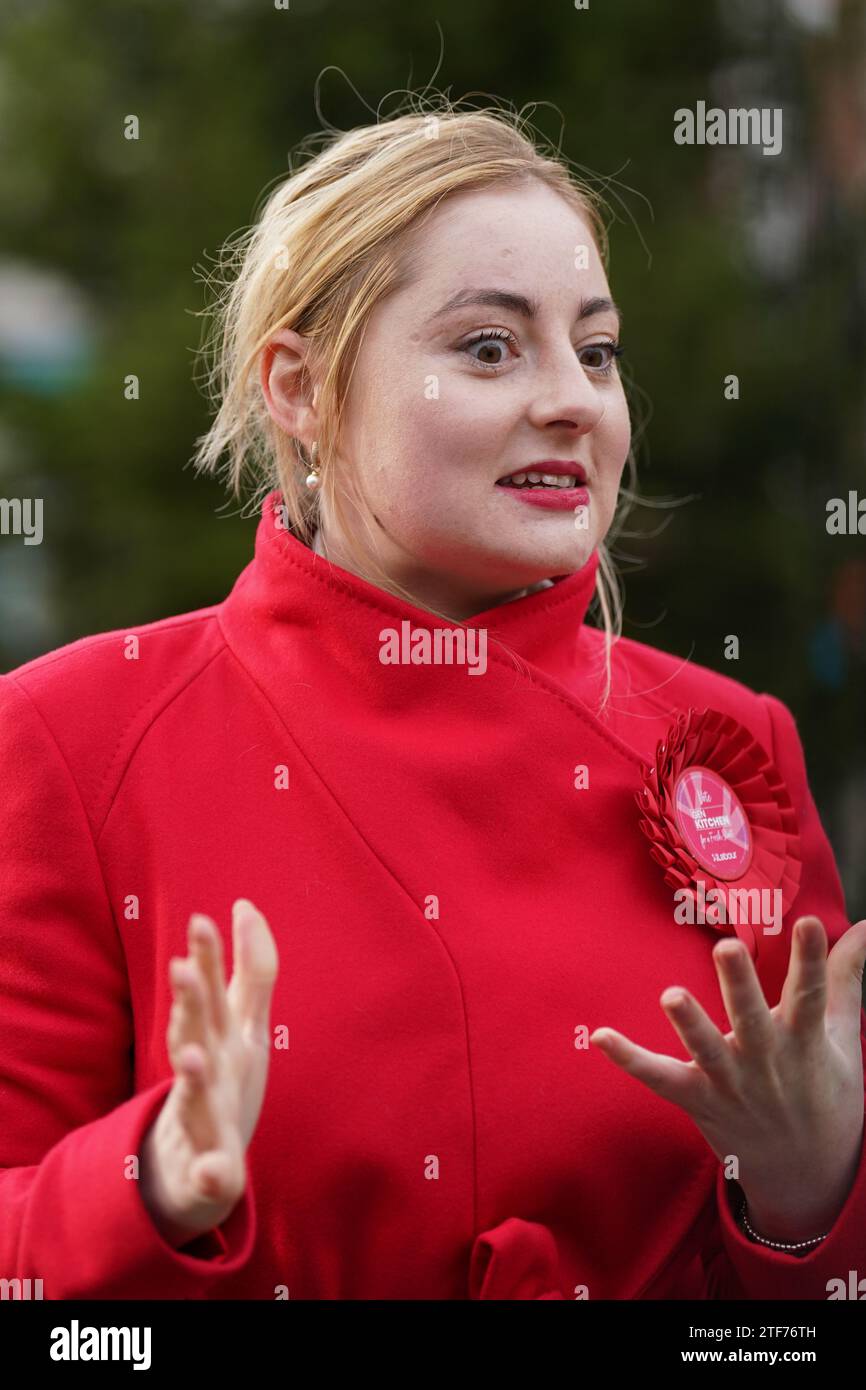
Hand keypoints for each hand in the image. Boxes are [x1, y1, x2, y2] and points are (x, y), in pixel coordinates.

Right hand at [139, 899, 278, 1246]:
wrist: (192, 1169)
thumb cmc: (222, 1080)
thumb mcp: (242, 1023)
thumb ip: (250, 967)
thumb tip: (246, 904)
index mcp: (214, 1038)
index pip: (207, 991)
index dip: (207, 959)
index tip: (201, 920)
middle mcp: (202, 1072)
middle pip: (193, 1034)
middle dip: (187, 1004)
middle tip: (179, 968)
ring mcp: (201, 1119)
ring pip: (193, 1097)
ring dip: (192, 1078)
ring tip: (192, 1059)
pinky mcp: (207, 1169)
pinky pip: (209, 1173)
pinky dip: (210, 1173)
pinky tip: (214, 1173)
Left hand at [590, 915, 865, 1242]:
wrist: (806, 1174)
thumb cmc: (823, 1090)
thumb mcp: (844, 1037)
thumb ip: (845, 976)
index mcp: (805, 1042)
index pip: (811, 995)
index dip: (811, 959)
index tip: (811, 923)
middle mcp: (766, 1062)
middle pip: (752, 1019)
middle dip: (740, 985)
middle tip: (728, 947)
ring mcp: (730, 1084)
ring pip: (708, 1052)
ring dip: (690, 1025)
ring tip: (672, 994)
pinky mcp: (698, 1100)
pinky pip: (660, 1078)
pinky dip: (630, 1059)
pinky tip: (599, 1035)